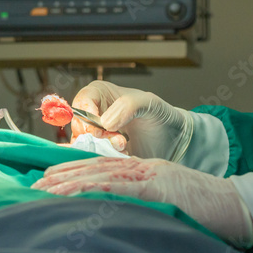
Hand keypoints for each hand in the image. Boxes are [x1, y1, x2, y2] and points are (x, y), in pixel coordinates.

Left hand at [32, 156, 252, 247]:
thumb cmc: (214, 212)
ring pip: (100, 174)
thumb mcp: (174, 203)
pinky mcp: (158, 186)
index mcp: (148, 172)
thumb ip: (149, 203)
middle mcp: (145, 168)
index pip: (103, 167)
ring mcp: (151, 175)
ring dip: (69, 183)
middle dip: (62, 176)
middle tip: (35, 184)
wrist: (244, 207)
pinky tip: (73, 193)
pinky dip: (93, 188)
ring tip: (44, 190)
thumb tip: (121, 218)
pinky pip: (119, 186)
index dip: (73, 172)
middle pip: (95, 167)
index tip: (49, 180)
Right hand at [71, 81, 193, 161]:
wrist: (174, 139)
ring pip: (83, 143)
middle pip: (78, 125)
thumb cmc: (161, 115)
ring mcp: (96, 134)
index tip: (100, 129)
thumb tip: (105, 123)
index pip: (81, 102)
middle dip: (96, 135)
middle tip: (119, 140)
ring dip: (101, 148)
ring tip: (124, 146)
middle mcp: (93, 113)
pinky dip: (104, 158)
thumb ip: (128, 106)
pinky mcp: (101, 152)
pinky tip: (122, 155)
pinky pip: (92, 157)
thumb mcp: (149, 103)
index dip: (87, 116)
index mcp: (100, 94)